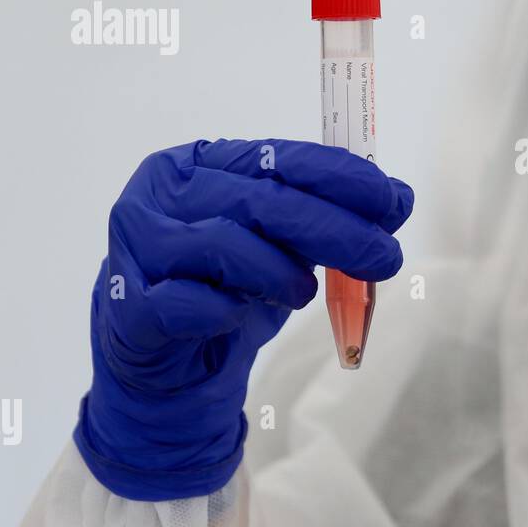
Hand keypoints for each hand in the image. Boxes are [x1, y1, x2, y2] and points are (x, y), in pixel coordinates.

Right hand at [73, 138, 412, 500]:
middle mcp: (160, 193)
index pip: (277, 157)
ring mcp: (135, 248)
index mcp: (199, 163)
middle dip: (335, 228)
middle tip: (385, 258)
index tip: (392, 201)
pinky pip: (187, 303)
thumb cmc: (228, 290)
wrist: (172, 369)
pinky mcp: (128, 307)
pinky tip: (242, 315)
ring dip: (282, 271)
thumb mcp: (286, 246)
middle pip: (260, 200)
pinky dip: (228, 310)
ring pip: (224, 243)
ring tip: (306, 293)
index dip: (340, 176)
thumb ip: (330, 215)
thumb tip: (400, 197)